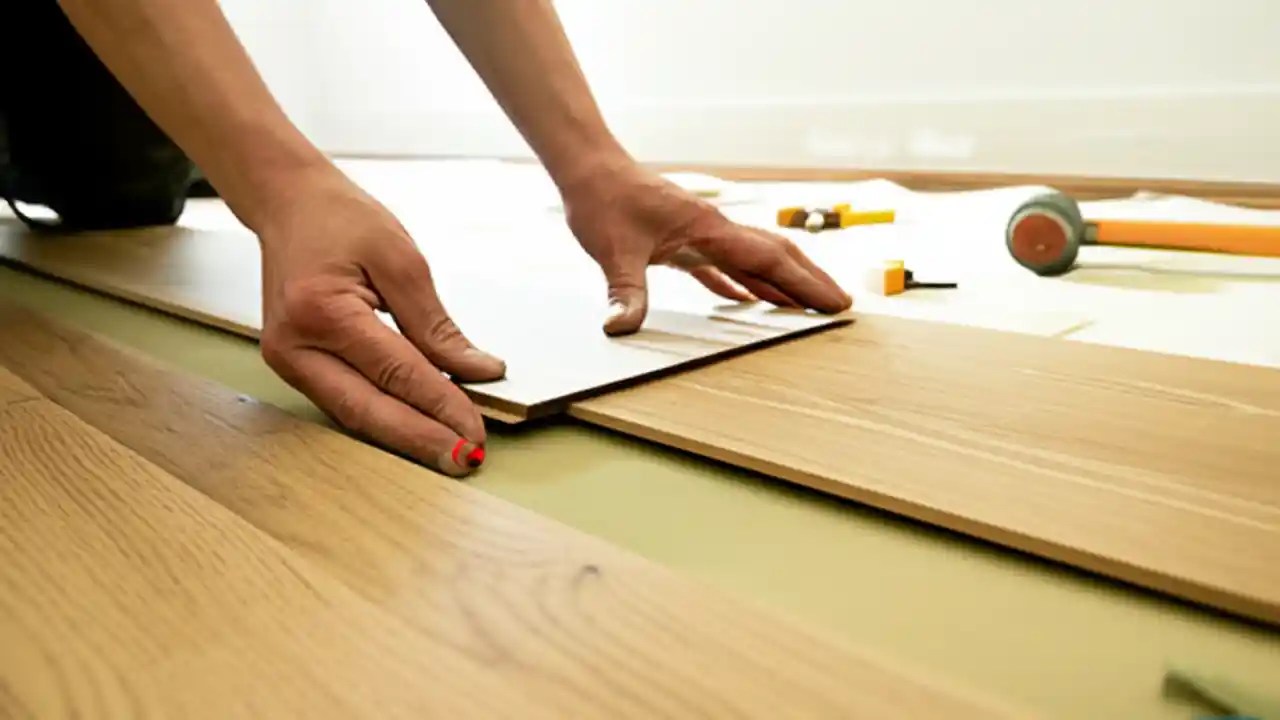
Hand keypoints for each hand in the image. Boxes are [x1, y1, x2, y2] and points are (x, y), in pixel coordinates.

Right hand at [255, 171, 504, 476]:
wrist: (289, 206)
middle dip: (421, 440)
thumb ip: (436, 323)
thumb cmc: (341, 220)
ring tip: (451, 452)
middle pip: (368, 410)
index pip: (396, 372)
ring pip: (355, 416)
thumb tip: (477, 370)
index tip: (477, 431)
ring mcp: (288, 362)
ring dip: (406, 436)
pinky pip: (346, 403)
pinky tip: (420, 428)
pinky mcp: (295, 367)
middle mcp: (295, 345)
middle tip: (466, 461)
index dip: (440, 406)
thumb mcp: (401, 259)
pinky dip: (386, 418)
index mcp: (321, 311)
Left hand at [559, 162, 852, 334]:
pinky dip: (742, 283)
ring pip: (754, 259)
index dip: (804, 284)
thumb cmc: (603, 200)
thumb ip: (624, 292)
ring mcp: (701, 232)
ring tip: (807, 307)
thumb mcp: (611, 251)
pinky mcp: (684, 239)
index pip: (769, 259)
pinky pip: (724, 265)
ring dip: (782, 282)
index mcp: (708, 229)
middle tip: (840, 307)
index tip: (834, 303)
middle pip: (775, 255)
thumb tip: (621, 327)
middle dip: (809, 281)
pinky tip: (748, 300)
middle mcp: (714, 228)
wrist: (589, 169)